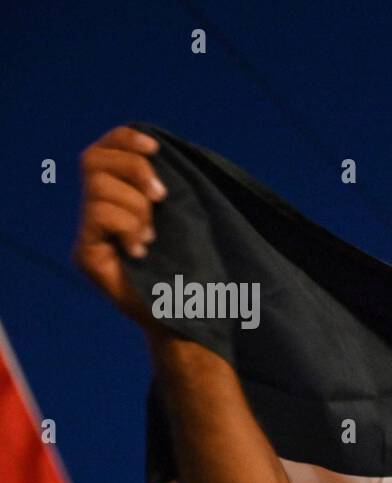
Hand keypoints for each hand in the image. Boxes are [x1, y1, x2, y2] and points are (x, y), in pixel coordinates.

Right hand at [71, 125, 166, 320]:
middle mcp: (96, 211)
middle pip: (93, 159)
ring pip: (98, 188)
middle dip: (133, 169)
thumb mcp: (185, 219)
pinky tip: (140, 250)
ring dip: (136, 208)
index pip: (105, 149)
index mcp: (118, 196)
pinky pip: (98, 214)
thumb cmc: (191, 271)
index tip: (156, 146)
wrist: (185, 317)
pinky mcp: (85, 254)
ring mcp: (88, 232)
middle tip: (161, 197)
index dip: (125, 139)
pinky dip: (126, 225)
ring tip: (151, 236)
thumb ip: (165, 186)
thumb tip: (160, 150)